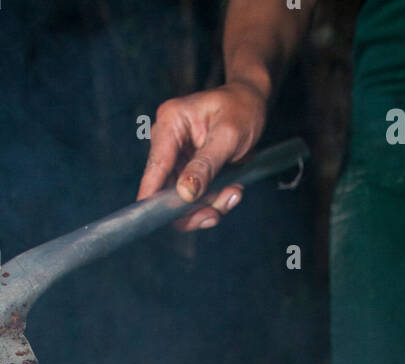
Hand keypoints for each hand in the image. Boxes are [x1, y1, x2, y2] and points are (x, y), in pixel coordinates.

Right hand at [136, 81, 267, 230]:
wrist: (252, 103)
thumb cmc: (242, 109)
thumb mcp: (228, 136)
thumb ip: (205, 165)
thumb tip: (185, 194)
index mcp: (171, 123)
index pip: (155, 167)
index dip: (152, 197)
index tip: (155, 220)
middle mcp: (167, 141)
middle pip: (166, 190)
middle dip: (193, 207)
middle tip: (217, 213)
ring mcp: (176, 158)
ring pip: (181, 199)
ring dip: (208, 205)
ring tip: (233, 194)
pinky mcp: (187, 170)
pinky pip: (194, 197)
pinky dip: (212, 201)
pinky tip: (231, 190)